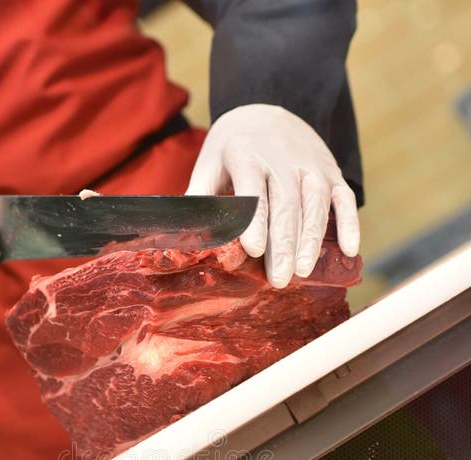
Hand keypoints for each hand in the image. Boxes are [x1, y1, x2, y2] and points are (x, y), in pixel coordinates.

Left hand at [187, 104, 359, 287]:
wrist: (267, 106)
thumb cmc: (233, 148)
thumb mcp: (210, 164)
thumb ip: (200, 198)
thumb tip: (184, 239)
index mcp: (246, 154)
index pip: (253, 188)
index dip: (254, 219)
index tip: (254, 248)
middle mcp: (282, 158)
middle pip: (286, 203)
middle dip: (284, 243)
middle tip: (280, 278)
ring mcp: (310, 164)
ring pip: (316, 202)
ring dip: (312, 238)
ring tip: (304, 271)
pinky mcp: (330, 170)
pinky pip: (344, 197)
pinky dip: (350, 222)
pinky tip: (350, 249)